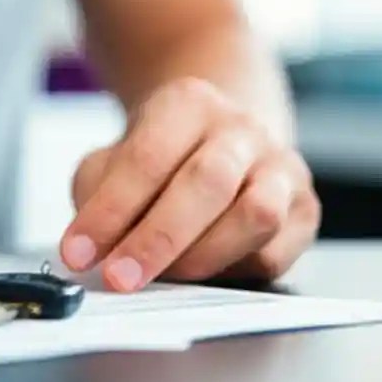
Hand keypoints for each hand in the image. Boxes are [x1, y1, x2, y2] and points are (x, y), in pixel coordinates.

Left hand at [59, 78, 319, 291]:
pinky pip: (275, 251)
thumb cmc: (155, 159)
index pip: (147, 158)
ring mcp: (281, 166)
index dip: (110, 211)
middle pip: (207, 183)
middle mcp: (241, 128)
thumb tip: (92, 248)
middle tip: (119, 278)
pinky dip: (234, 271)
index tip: (77, 253)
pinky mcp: (304, 209)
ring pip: (256, 215)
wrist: (219, 137)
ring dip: (202, 257)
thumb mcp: (111, 160)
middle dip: (157, 240)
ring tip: (161, 278)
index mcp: (188, 103)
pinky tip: (201, 273)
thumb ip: (97, 196)